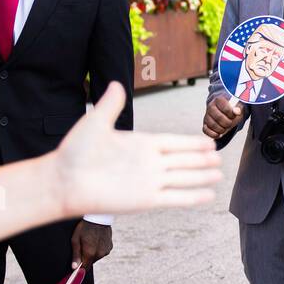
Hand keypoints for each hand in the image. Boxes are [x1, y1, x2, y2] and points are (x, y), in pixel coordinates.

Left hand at [51, 82, 221, 215]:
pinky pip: (175, 198)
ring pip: (183, 178)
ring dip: (201, 177)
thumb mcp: (95, 122)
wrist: (63, 181)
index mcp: (141, 144)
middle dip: (202, 159)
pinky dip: (192, 197)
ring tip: (219, 175)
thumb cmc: (75, 152)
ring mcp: (149, 182)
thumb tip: (117, 84)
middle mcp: (148, 163)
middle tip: (219, 158)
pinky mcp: (146, 199)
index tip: (209, 142)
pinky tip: (207, 195)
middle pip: (183, 160)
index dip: (191, 143)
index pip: (174, 142)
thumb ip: (111, 105)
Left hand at [70, 220, 112, 270]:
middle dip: (85, 259)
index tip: (75, 268)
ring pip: (96, 257)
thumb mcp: (76, 240)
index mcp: (90, 253)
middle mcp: (100, 254)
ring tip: (90, 242)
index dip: (79, 270)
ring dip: (92, 253)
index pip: (84, 268)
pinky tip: (96, 240)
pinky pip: (102, 252)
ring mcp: (106, 251)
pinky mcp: (110, 247)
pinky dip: (99, 249)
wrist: (98, 217)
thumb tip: (74, 268)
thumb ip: (76, 255)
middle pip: (90, 262)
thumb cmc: (84, 227)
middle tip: (82, 247)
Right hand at [202, 95, 244, 139]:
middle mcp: (211, 106)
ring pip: (212, 125)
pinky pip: (206, 130)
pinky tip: (220, 133)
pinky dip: (214, 134)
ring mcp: (207, 115)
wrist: (224, 109)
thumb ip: (238, 108)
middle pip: (218, 117)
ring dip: (222, 129)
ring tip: (226, 128)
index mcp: (219, 99)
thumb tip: (237, 112)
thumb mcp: (238, 106)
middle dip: (227, 123)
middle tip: (230, 123)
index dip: (231, 114)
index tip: (235, 115)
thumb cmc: (232, 108)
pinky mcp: (205, 123)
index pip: (225, 108)